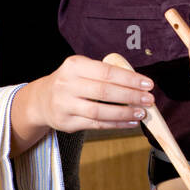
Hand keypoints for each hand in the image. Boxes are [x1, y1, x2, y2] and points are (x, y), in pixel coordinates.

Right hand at [17, 54, 155, 138]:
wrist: (41, 100)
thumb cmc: (71, 82)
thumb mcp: (82, 69)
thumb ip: (105, 73)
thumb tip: (138, 84)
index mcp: (74, 66)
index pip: (106, 72)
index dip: (129, 79)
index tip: (148, 84)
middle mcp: (67, 84)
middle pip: (104, 91)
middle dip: (130, 96)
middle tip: (149, 99)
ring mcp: (65, 105)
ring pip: (99, 111)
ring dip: (124, 113)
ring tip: (142, 113)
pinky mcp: (66, 122)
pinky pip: (96, 124)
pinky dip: (116, 124)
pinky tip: (130, 122)